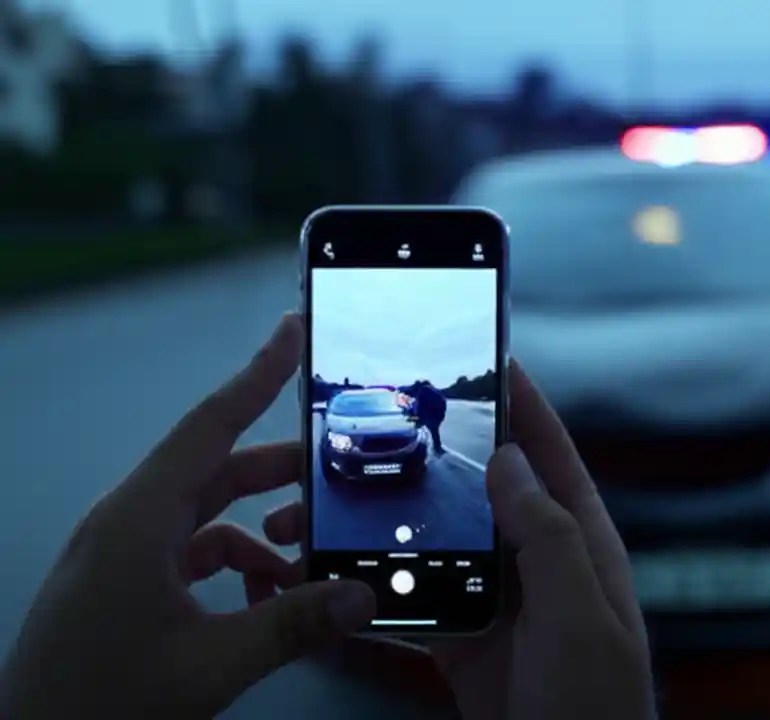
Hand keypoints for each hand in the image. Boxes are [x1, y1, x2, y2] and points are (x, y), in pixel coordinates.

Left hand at [0, 314, 375, 718]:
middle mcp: (129, 522)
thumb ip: (294, 624)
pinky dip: (236, 567)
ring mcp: (123, 555)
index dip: (256, 376)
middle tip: (342, 468)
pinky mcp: (123, 587)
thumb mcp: (211, 664)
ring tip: (313, 564)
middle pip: (217, 471)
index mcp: (139, 518)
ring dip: (262, 533)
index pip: (209, 426)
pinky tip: (267, 603)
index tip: (293, 330)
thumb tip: (366, 595)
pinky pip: (192, 554)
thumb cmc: (107, 699)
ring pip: (208, 517)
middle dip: (280, 472)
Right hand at [263, 361, 655, 719]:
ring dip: (396, 522)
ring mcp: (501, 603)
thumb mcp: (580, 617)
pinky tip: (340, 574)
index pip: (553, 460)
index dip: (526, 409)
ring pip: (443, 543)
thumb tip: (508, 460)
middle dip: (441, 460)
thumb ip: (548, 538)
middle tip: (390, 422)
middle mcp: (540, 565)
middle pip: (487, 493)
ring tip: (339, 501)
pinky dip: (380, 587)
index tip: (495, 360)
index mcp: (581, 547)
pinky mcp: (465, 641)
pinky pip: (418, 601)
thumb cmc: (593, 705)